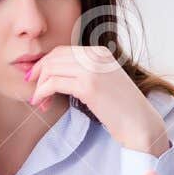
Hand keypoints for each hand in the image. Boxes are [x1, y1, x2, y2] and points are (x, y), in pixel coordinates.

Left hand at [27, 45, 168, 154]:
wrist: (140, 123)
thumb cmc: (122, 108)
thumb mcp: (105, 81)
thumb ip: (86, 72)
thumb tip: (58, 74)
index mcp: (100, 52)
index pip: (62, 51)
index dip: (44, 64)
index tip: (35, 79)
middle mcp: (96, 56)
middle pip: (54, 58)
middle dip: (38, 74)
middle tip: (33, 92)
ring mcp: (92, 69)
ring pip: (50, 69)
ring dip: (39, 86)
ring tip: (39, 102)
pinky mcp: (88, 86)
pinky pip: (53, 83)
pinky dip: (42, 93)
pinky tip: (42, 103)